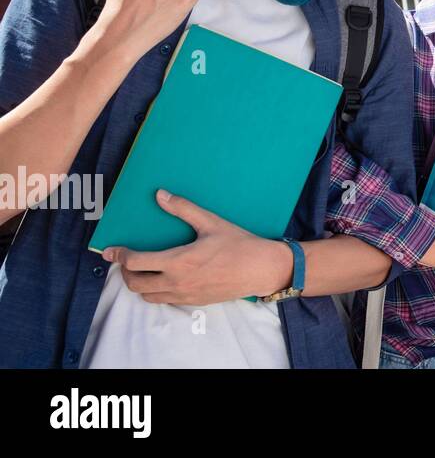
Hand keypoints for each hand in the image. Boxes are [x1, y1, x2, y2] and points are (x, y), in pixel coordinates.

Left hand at [104, 189, 289, 304]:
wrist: (260, 269)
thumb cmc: (238, 244)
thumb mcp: (211, 222)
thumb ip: (183, 209)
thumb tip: (160, 195)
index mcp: (178, 261)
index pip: (136, 262)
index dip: (120, 255)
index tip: (111, 250)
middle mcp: (176, 282)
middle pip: (135, 284)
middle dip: (125, 271)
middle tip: (125, 260)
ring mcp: (184, 295)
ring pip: (147, 296)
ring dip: (139, 283)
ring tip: (143, 269)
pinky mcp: (193, 302)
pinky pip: (164, 300)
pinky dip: (155, 291)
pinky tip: (163, 278)